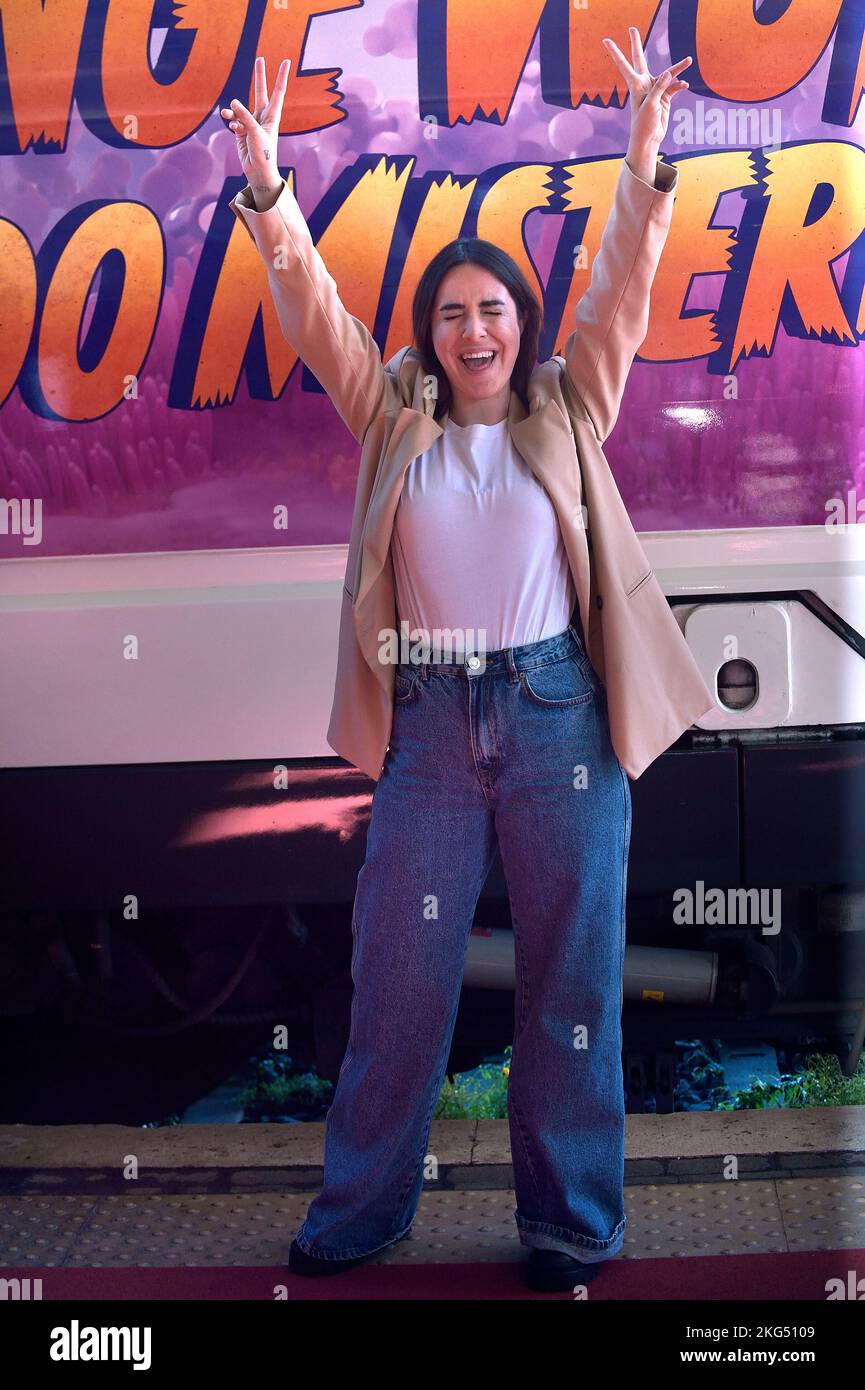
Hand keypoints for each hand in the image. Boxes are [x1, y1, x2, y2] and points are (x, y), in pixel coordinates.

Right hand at [220, 55, 290, 183]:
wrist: (258, 172)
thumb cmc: (263, 154)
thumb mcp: (254, 133)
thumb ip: (244, 116)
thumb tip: (233, 102)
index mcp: (272, 116)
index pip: (278, 92)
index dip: (281, 76)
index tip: (286, 60)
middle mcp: (262, 117)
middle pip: (260, 91)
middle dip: (259, 76)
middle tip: (260, 58)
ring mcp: (252, 123)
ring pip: (241, 108)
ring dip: (234, 110)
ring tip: (228, 112)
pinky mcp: (242, 131)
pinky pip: (234, 120)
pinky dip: (232, 122)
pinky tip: (233, 127)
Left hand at [602, 29, 690, 153]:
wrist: (649, 139)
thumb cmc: (644, 123)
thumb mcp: (651, 104)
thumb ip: (659, 87)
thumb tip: (669, 73)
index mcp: (635, 84)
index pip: (623, 64)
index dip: (615, 52)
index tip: (605, 40)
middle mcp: (644, 83)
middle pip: (640, 58)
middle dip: (636, 44)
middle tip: (632, 29)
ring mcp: (655, 89)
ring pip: (667, 74)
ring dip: (678, 68)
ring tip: (688, 61)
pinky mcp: (665, 96)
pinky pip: (674, 86)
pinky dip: (679, 86)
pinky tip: (685, 86)